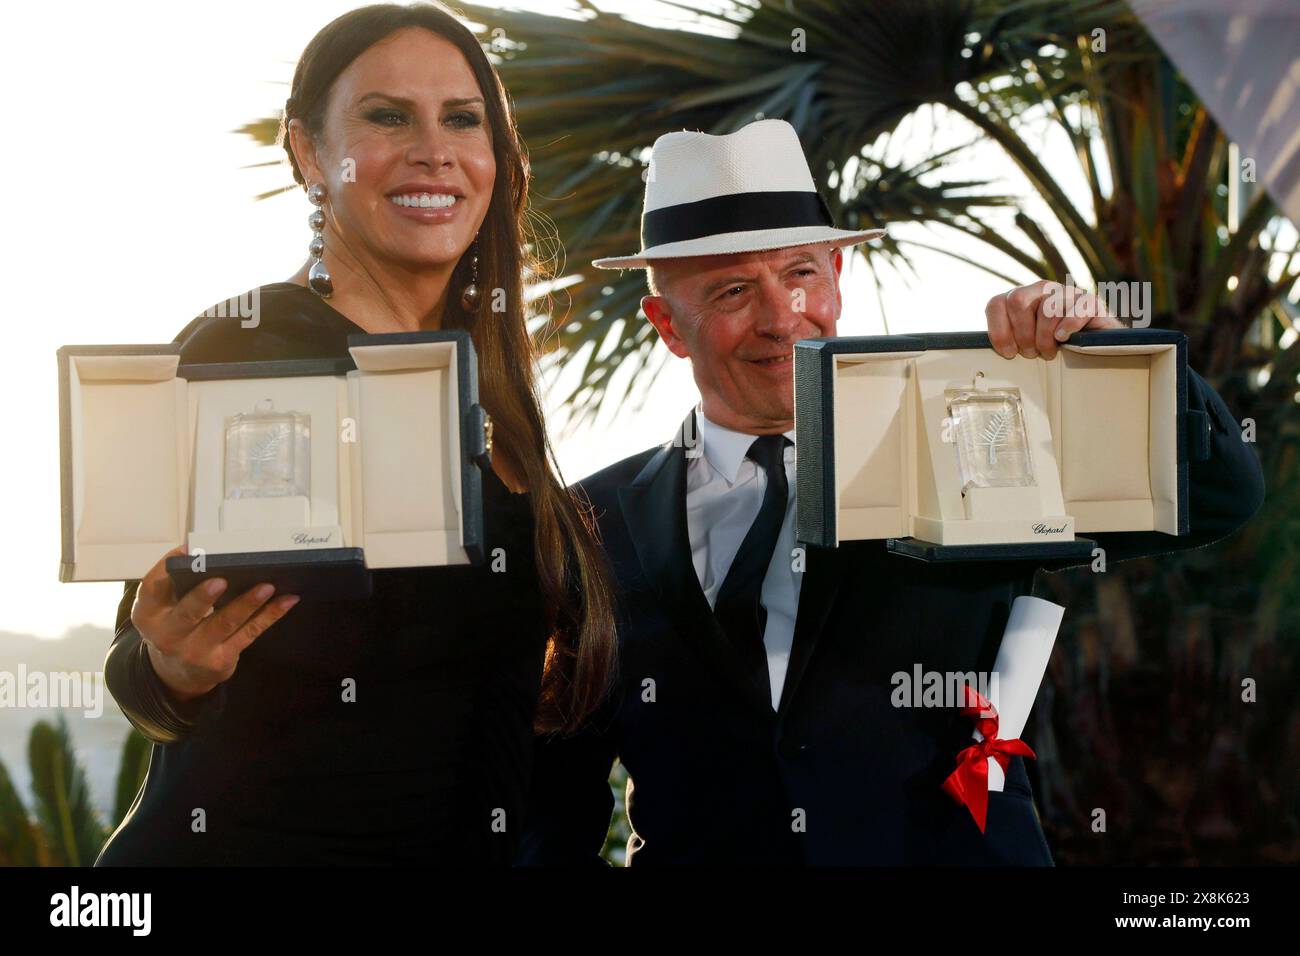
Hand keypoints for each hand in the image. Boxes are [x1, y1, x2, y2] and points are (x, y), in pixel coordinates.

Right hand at [130, 546, 299, 702]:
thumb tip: (196, 547)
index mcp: (148, 614)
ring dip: (248, 603)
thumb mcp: (161, 606)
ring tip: (267, 586)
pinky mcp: (222, 660)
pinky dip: (270, 615)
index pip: (152, 587)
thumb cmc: (174, 625)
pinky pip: (249, 633)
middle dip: (204, 597)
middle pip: (188, 613)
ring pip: (226, 623)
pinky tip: (286, 600)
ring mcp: (196, 651)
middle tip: (221, 580)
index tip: (189, 549)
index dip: (168, 567)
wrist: (177, 674)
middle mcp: (168, 635)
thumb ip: (172, 580)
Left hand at [985, 278, 1125, 359]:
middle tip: (1032, 352)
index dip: (999, 331)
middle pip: (1018, 301)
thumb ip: (1009, 339)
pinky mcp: (1090, 301)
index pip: (996, 304)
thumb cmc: (1055, 345)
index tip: (1009, 352)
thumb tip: (993, 351)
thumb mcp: (1027, 342)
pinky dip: (1068, 327)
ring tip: (1050, 351)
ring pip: (1046, 308)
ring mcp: (1066, 293)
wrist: (1093, 345)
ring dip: (1045, 337)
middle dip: (1023, 334)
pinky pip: (1076, 309)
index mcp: (1021, 298)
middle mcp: (1041, 290)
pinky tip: (1064, 338)